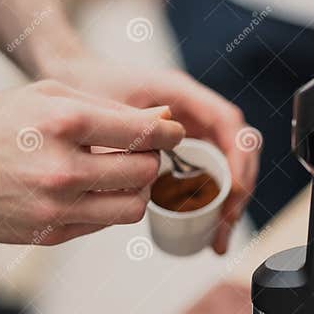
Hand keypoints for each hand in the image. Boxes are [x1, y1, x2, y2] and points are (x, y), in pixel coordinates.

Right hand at [0, 80, 183, 244]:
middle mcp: (61, 168)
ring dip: (137, 191)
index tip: (172, 133)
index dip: (168, 134)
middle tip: (140, 153)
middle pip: (145, 173)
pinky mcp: (47, 234)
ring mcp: (54, 207)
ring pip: (132, 208)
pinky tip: (91, 190)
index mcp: (64, 122)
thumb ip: (109, 108)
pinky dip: (107, 207)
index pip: (144, 133)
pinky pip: (102, 225)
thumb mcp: (48, 95)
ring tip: (120, 174)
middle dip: (151, 161)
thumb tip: (162, 120)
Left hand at [47, 57, 260, 252]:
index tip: (234, 192)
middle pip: (238, 148)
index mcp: (182, 94)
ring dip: (229, 201)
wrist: (74, 74)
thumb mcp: (107, 110)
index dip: (238, 158)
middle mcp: (193, 111)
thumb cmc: (90, 84)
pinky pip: (207, 173)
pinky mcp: (180, 148)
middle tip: (224, 228)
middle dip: (239, 190)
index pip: (229, 124)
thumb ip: (129, 131)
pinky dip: (210, 201)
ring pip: (226, 165)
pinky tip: (205, 229)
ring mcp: (190, 129)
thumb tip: (153, 163)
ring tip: (217, 239)